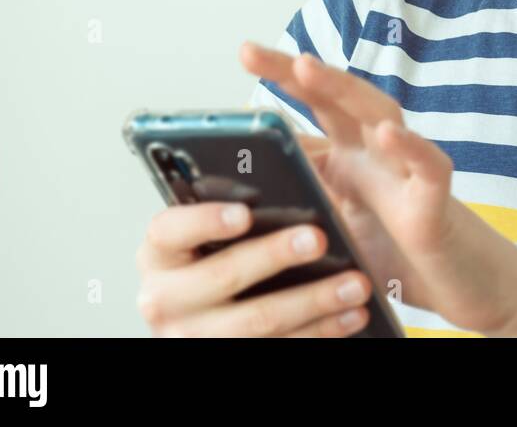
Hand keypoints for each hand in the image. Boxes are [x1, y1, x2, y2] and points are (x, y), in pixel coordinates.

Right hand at [134, 201, 374, 336]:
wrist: (205, 315)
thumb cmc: (219, 253)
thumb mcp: (212, 226)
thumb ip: (238, 195)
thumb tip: (285, 159)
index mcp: (160, 253)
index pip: (169, 231)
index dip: (205, 220)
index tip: (245, 212)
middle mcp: (166, 299)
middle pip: (223, 276)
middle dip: (275, 255)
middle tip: (319, 239)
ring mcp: (195, 336)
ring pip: (258, 322)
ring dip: (313, 302)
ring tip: (356, 283)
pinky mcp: (228, 358)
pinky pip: (278, 347)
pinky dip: (321, 331)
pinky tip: (352, 314)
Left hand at [239, 42, 516, 334]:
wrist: (455, 285)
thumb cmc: (396, 250)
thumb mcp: (335, 220)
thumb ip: (304, 191)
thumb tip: (247, 176)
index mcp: (348, 156)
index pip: (313, 106)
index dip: (283, 77)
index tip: (246, 52)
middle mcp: (375, 153)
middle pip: (338, 98)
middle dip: (298, 71)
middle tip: (251, 51)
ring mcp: (406, 170)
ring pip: (380, 116)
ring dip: (344, 90)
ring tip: (308, 69)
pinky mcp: (435, 200)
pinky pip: (428, 166)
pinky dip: (411, 148)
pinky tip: (388, 134)